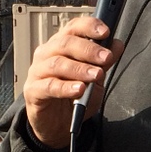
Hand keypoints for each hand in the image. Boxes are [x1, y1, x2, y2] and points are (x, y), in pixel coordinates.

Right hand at [23, 16, 124, 149]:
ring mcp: (37, 72)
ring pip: (57, 63)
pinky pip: (49, 86)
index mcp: (61, 45)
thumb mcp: (94, 79)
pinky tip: (79, 89)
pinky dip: (66, 87)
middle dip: (89, 49)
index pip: (73, 28)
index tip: (105, 32)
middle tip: (107, 57)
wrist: (58, 124)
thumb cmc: (74, 97)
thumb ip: (103, 62)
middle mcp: (47, 54)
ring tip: (96, 75)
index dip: (88, 26)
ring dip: (80, 69)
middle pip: (65, 43)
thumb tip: (117, 44)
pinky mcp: (33, 91)